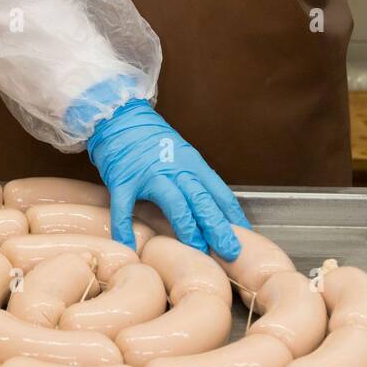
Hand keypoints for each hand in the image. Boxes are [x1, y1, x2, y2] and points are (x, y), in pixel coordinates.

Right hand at [86, 99, 249, 257]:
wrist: (120, 116)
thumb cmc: (151, 139)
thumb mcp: (181, 155)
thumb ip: (195, 181)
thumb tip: (215, 211)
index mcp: (192, 164)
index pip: (219, 192)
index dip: (234, 216)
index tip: (246, 238)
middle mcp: (175, 168)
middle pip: (202, 199)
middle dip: (218, 226)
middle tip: (230, 251)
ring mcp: (149, 175)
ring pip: (174, 203)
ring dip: (188, 228)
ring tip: (197, 251)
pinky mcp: (123, 181)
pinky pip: (125, 208)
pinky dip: (126, 228)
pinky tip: (131, 247)